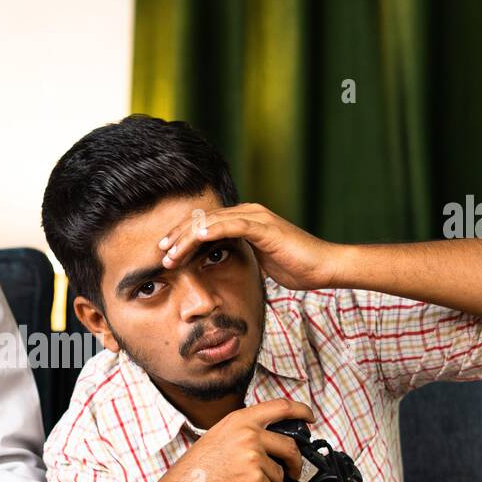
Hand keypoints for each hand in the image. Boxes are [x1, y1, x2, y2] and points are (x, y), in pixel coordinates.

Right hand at [151, 398, 315, 481]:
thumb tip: (274, 441)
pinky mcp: (255, 480)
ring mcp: (252, 458)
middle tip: (293, 471)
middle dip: (295, 463)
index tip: (310, 417)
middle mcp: (248, 435)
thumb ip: (246, 433)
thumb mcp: (220, 436)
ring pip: (280, 473)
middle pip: (290, 446)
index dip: (301, 411)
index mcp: (240, 420)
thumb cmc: (200, 468)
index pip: (280, 407)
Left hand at [157, 203, 338, 290]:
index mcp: (245, 221)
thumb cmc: (295, 267)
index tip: (164, 253)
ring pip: (212, 223)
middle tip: (159, 252)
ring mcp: (256, 218)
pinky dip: (211, 231)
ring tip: (169, 253)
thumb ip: (241, 256)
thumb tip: (222, 266)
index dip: (182, 238)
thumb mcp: (259, 262)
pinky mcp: (265, 227)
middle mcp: (248, 213)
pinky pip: (232, 225)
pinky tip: (195, 239)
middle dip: (178, 236)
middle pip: (203, 221)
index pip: (205, 226)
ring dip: (187, 238)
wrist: (322, 268)